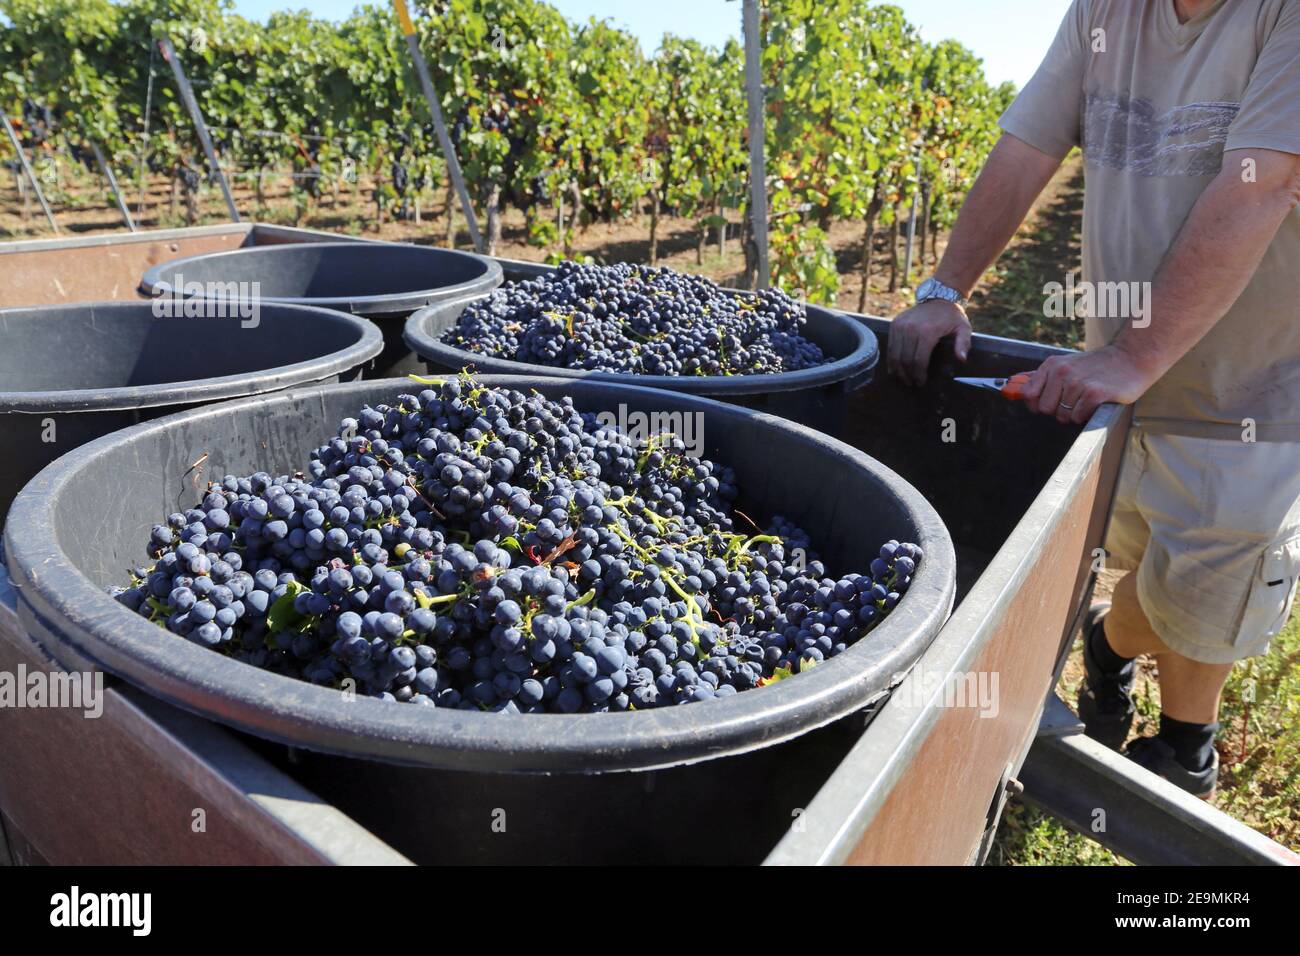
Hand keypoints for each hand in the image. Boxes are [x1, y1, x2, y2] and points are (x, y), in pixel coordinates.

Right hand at [887, 299, 971, 385]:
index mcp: (927, 331)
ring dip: (897, 369)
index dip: (918, 374)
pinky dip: (891, 358)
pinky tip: (895, 368)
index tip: (920, 383)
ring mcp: (901, 325)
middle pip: (904, 360)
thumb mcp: (963, 328)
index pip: (918, 360)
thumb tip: (962, 359)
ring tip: (903, 378)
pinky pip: (890, 345)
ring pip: (894, 354)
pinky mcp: (895, 324)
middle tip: (911, 383)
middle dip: (907, 375)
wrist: (939, 297)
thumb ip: (963, 344)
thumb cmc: (952, 316)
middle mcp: (911, 328)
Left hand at [1018, 345, 1157, 423]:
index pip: (1027, 395)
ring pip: (1062, 416)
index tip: (1048, 402)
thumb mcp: (1065, 364)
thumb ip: (1040, 377)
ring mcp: (1078, 383)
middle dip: (1057, 410)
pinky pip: (1078, 417)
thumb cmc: (1097, 366)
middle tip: (1074, 399)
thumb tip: (1012, 387)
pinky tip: (1095, 403)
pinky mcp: (1094, 393)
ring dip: (1074, 413)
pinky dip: (1086, 415)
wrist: (1131, 358)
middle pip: (1044, 409)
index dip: (1036, 404)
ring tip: (1086, 399)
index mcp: (1052, 365)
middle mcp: (1062, 372)